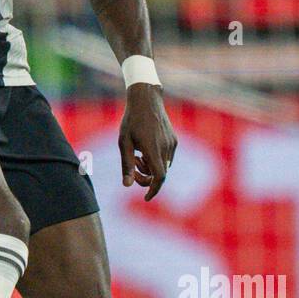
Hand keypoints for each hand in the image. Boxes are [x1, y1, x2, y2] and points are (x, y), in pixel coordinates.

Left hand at [119, 84, 176, 200]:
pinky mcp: (174, 140)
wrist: (147, 99)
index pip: (159, 178)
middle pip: (159, 174)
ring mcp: (172, 144)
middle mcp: (166, 148)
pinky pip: (167, 157)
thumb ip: (126, 164)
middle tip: (133, 166)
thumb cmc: (131, 120)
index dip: (153, 190)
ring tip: (138, 153)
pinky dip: (156, 159)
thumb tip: (127, 185)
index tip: (146, 198)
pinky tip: (146, 147)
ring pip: (164, 166)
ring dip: (150, 167)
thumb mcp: (123, 142)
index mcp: (153, 149)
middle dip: (146, 176)